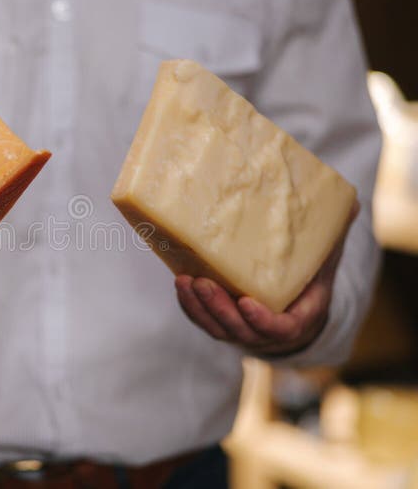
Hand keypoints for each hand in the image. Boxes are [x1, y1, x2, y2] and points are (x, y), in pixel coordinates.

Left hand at [175, 202, 358, 356]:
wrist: (293, 304)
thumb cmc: (309, 278)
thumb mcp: (325, 257)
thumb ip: (334, 233)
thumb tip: (352, 201)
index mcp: (300, 317)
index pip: (282, 329)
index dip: (263, 321)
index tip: (246, 302)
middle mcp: (268, 330)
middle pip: (241, 331)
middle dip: (220, 310)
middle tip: (204, 283)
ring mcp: (243, 330)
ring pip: (218, 329)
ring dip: (199, 308)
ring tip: (185, 281)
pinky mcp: (222, 323)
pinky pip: (203, 322)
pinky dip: (190, 308)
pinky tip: (180, 284)